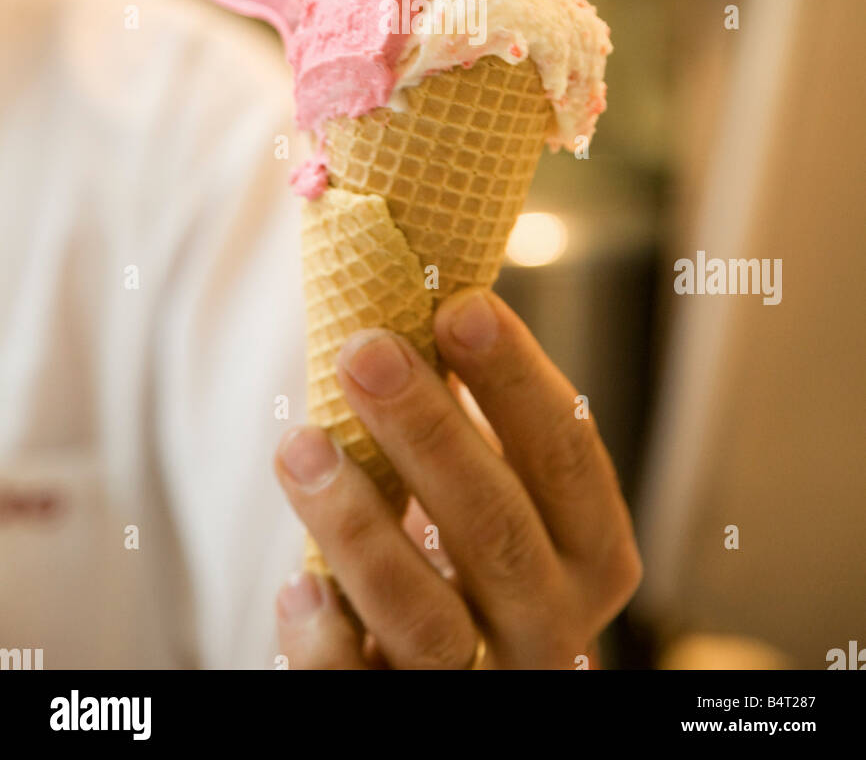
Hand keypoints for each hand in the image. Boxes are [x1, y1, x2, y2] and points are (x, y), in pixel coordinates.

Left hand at [273, 286, 641, 668]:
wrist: (461, 688)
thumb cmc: (473, 563)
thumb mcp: (497, 499)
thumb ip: (474, 421)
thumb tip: (412, 294)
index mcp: (591, 554)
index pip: (569, 457)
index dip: (516, 379)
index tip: (458, 306)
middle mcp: (554, 627)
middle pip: (500, 531)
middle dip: (429, 432)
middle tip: (365, 351)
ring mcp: (485, 686)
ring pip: (426, 619)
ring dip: (360, 526)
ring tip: (300, 444)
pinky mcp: (408, 721)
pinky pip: (360, 690)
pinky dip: (325, 639)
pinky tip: (296, 583)